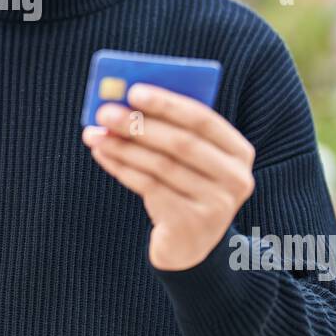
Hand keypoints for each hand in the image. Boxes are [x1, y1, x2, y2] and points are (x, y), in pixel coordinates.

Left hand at [82, 83, 255, 271]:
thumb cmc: (183, 186)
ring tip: (96, 134)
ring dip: (124, 147)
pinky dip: (122, 168)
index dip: (167, 103)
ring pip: (161, 166)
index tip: (133, 91)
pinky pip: (149, 188)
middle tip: (104, 112)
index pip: (203, 119)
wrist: (190, 245)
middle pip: (181, 143)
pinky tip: (103, 155)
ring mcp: (216, 206)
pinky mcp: (191, 224)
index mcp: (239, 152)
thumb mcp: (188, 159)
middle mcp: (236, 179)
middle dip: (139, 124)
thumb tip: (123, 101)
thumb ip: (169, 129)